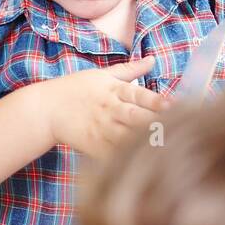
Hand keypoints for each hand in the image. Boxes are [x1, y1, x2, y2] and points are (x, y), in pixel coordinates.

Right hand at [42, 59, 167, 158]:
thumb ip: (130, 69)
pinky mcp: (92, 145)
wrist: (47, 109)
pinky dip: (126, 159)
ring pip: (126, 137)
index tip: (173, 105)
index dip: (156, 101)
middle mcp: (110, 109)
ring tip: (166, 148)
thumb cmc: (76, 89)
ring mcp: (101, 128)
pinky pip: (111, 153)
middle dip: (156, 123)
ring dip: (144, 143)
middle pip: (136, 117)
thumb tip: (153, 59)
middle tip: (178, 129)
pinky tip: (142, 164)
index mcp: (114, 91)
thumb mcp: (102, 75)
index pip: (139, 95)